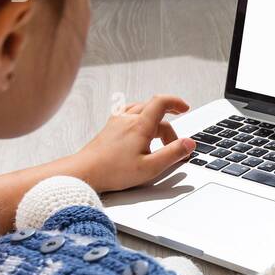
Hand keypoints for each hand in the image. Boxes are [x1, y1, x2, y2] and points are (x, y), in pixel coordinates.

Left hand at [72, 95, 195, 192]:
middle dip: (168, 124)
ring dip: (154, 119)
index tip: (185, 107)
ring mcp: (117, 122)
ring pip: (141, 110)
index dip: (176, 102)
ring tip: (159, 135)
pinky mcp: (109, 128)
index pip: (161, 102)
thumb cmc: (113, 172)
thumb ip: (172, 154)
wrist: (84, 172)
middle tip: (173, 143)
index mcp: (140, 125)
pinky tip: (139, 128)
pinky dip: (140, 118)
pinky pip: (128, 114)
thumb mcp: (150, 167)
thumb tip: (189, 143)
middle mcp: (128, 119)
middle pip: (154, 110)